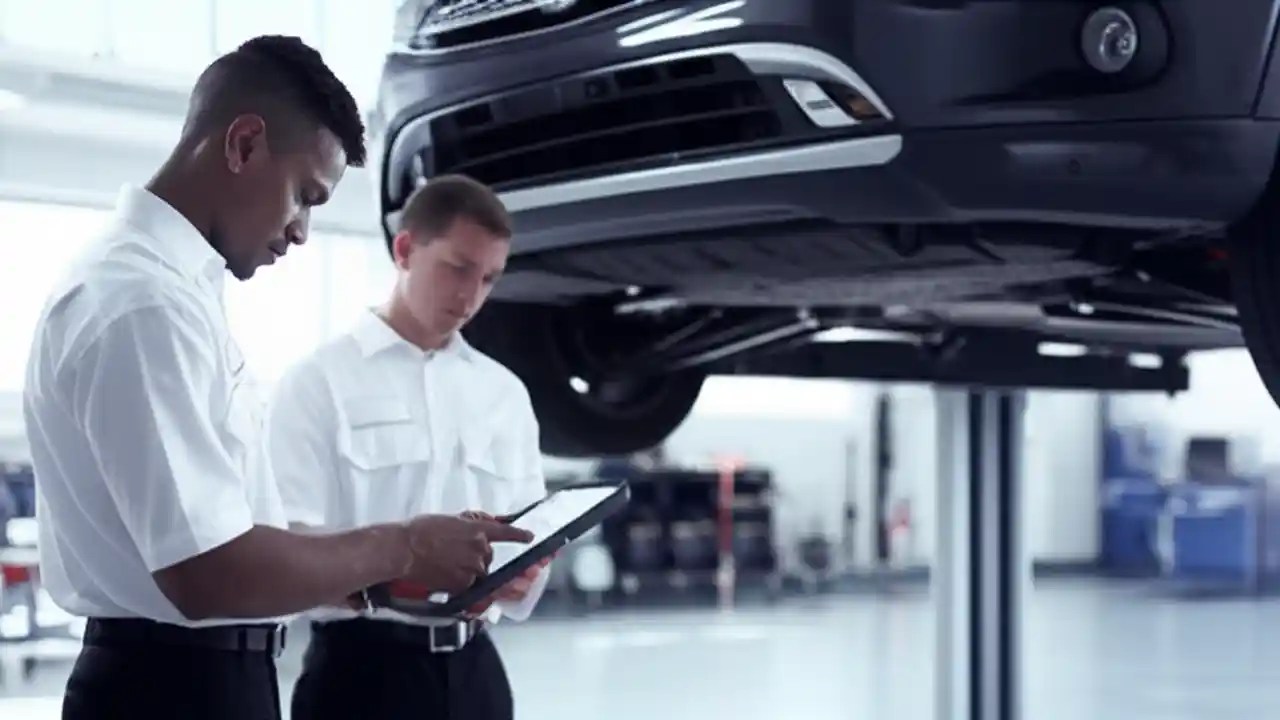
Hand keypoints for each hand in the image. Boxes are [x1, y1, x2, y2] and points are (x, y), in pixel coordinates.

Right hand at [401, 514, 532, 593]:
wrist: (405, 549)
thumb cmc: (421, 531)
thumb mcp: (449, 520)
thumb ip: (469, 524)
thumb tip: (480, 524)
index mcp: (477, 529)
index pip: (505, 532)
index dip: (519, 535)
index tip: (529, 537)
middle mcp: (480, 548)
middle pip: (488, 557)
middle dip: (477, 558)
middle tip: (455, 555)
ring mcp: (473, 567)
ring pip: (480, 573)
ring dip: (469, 572)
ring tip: (446, 565)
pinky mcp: (463, 583)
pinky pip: (468, 586)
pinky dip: (459, 583)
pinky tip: (443, 575)